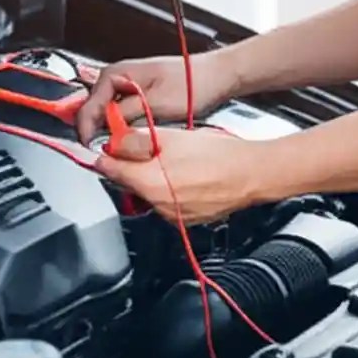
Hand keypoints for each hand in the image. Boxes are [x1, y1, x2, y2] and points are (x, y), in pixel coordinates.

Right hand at [76, 51, 237, 143]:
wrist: (217, 76)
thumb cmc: (192, 84)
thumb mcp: (156, 103)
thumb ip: (126, 115)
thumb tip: (106, 129)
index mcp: (116, 74)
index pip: (88, 107)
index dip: (86, 131)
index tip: (90, 150)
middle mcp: (118, 77)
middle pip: (94, 110)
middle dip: (96, 131)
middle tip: (104, 152)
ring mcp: (128, 86)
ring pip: (107, 113)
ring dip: (110, 130)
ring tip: (116, 148)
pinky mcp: (139, 95)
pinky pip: (121, 113)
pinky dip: (122, 126)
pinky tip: (130, 137)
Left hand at [93, 128, 278, 224]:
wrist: (253, 173)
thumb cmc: (219, 154)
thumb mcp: (172, 136)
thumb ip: (137, 140)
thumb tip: (116, 143)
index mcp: (148, 182)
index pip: (108, 170)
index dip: (106, 155)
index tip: (104, 150)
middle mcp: (156, 205)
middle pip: (129, 183)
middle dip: (134, 166)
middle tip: (151, 150)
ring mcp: (172, 216)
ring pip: (150, 194)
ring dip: (154, 179)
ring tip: (179, 163)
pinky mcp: (187, 221)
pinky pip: (168, 204)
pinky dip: (172, 191)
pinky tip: (191, 177)